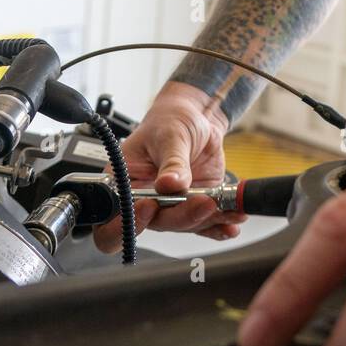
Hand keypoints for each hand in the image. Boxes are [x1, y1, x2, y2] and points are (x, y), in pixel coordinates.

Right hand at [94, 83, 246, 252]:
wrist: (197, 118)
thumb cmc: (171, 120)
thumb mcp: (169, 135)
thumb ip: (171, 162)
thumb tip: (169, 184)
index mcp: (123, 183)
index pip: (115, 218)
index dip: (129, 222)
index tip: (150, 206)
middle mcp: (143, 201)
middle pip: (156, 224)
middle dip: (182, 216)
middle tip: (204, 201)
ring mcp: (169, 207)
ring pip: (183, 225)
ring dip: (207, 220)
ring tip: (228, 209)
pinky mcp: (192, 207)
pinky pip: (204, 223)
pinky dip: (219, 226)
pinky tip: (231, 225)